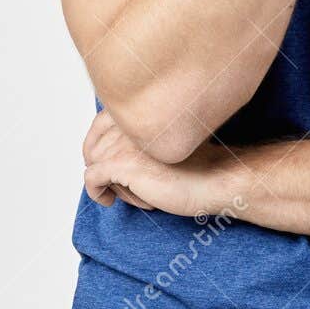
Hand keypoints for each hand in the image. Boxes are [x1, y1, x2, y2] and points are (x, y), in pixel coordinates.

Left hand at [83, 113, 249, 220]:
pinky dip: (98, 193)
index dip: (98, 147)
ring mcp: (125, 141)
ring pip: (95, 165)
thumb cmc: (197, 164)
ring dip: (111, 183)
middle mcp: (130, 120)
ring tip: (137, 191)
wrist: (218, 178)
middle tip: (129, 184)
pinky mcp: (123, 163)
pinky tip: (110, 200)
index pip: (99, 124)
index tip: (107, 164)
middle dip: (108, 169)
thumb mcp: (162, 143)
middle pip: (95, 148)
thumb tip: (103, 153)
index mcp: (142, 108)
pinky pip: (91, 179)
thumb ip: (137, 138)